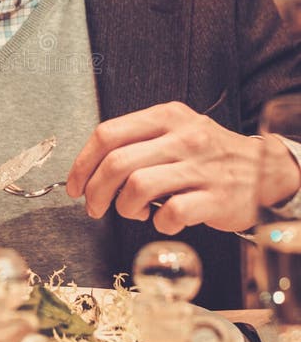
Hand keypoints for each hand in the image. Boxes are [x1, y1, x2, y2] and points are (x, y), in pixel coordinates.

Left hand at [66, 101, 264, 233]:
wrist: (266, 169)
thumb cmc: (209, 154)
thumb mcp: (176, 130)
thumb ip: (138, 141)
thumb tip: (92, 169)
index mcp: (166, 116)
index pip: (107, 134)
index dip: (82, 163)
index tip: (75, 186)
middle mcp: (182, 137)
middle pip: (117, 163)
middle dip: (96, 192)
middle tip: (94, 208)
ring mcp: (200, 167)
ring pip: (138, 187)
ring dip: (125, 207)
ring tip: (134, 212)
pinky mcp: (215, 198)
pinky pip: (171, 214)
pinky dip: (159, 224)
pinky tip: (164, 221)